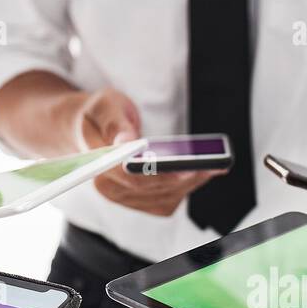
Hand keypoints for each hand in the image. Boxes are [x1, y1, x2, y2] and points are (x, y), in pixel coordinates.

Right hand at [78, 88, 222, 216]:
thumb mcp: (104, 106)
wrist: (92, 130)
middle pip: (152, 189)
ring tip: (213, 165)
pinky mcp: (143, 200)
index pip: (131, 177)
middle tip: (209, 164)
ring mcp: (127, 198)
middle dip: (182, 177)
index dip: (158, 174)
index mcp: (98, 167)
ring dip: (190, 183)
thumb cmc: (99, 116)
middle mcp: (111, 189)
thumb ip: (114, 123)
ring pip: (165, 196)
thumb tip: (126, 141)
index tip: (183, 168)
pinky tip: (205, 172)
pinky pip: (169, 199)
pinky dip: (188, 187)